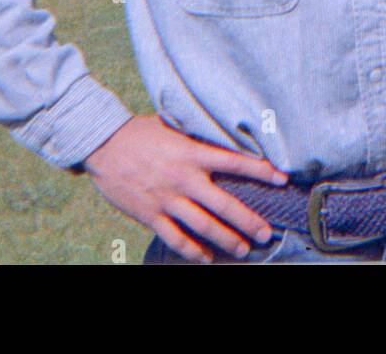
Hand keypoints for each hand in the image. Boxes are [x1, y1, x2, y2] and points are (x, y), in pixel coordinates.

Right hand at [82, 114, 289, 263]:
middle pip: (224, 204)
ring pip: (203, 226)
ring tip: (243, 250)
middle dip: (248, 221)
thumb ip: (198, 137)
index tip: (282, 179)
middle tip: (266, 233)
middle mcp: (184, 178)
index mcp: (193, 152)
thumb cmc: (141, 132)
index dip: (260, 170)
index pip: (234, 162)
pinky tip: (205, 259)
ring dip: (225, 240)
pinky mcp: (150, 214)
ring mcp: (167, 199)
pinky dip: (192, 251)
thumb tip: (224, 135)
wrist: (103, 144)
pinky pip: (175, 238)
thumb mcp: (174, 127)